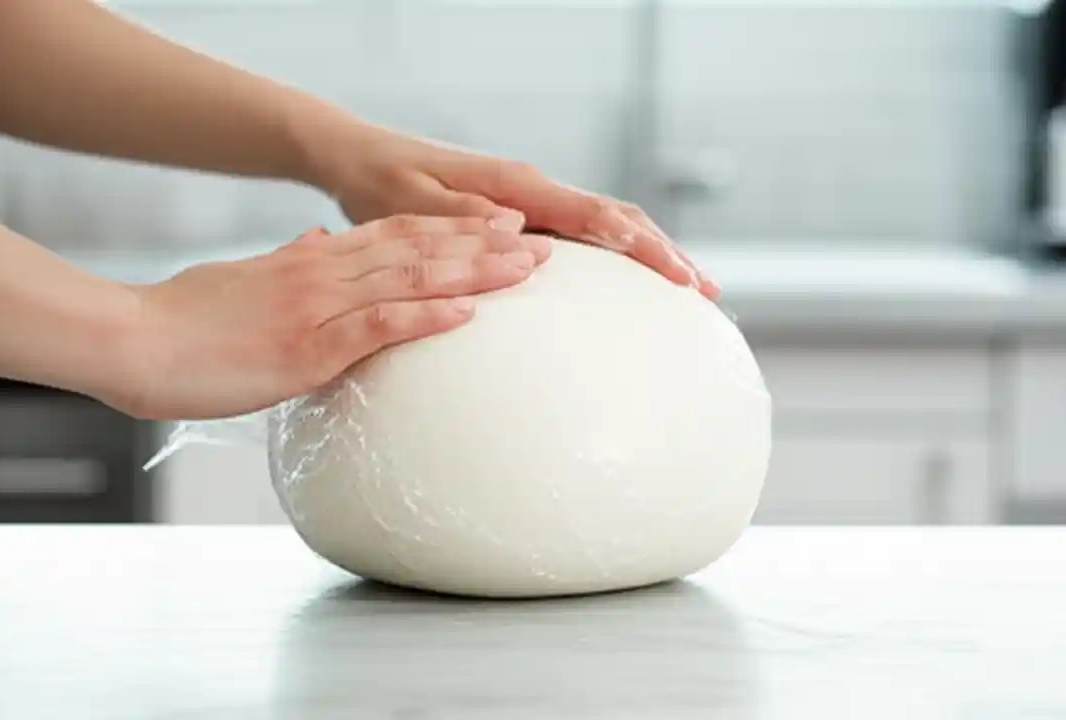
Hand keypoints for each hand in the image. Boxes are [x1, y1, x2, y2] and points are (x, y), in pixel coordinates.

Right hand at [120, 217, 550, 419]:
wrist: (133, 340)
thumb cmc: (185, 319)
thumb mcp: (244, 277)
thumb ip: (289, 261)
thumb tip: (319, 241)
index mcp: (311, 259)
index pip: (396, 234)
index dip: (452, 227)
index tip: (496, 224)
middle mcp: (324, 273)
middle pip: (419, 249)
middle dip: (482, 244)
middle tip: (535, 242)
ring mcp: (318, 307)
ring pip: (411, 278)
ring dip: (473, 271)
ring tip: (524, 268)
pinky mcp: (307, 347)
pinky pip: (379, 325)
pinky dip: (426, 315)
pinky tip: (467, 311)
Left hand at [306, 123, 719, 299]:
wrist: (359, 159)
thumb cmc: (379, 182)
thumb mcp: (409, 203)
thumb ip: (458, 220)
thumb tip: (515, 231)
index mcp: (515, 186)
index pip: (594, 216)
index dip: (641, 246)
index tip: (678, 274)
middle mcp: (532, 190)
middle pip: (618, 219)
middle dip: (665, 252)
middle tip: (706, 291)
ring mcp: (530, 203)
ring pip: (606, 226)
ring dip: (649, 254)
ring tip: (688, 289)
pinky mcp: (521, 216)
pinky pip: (581, 236)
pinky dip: (616, 257)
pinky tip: (629, 285)